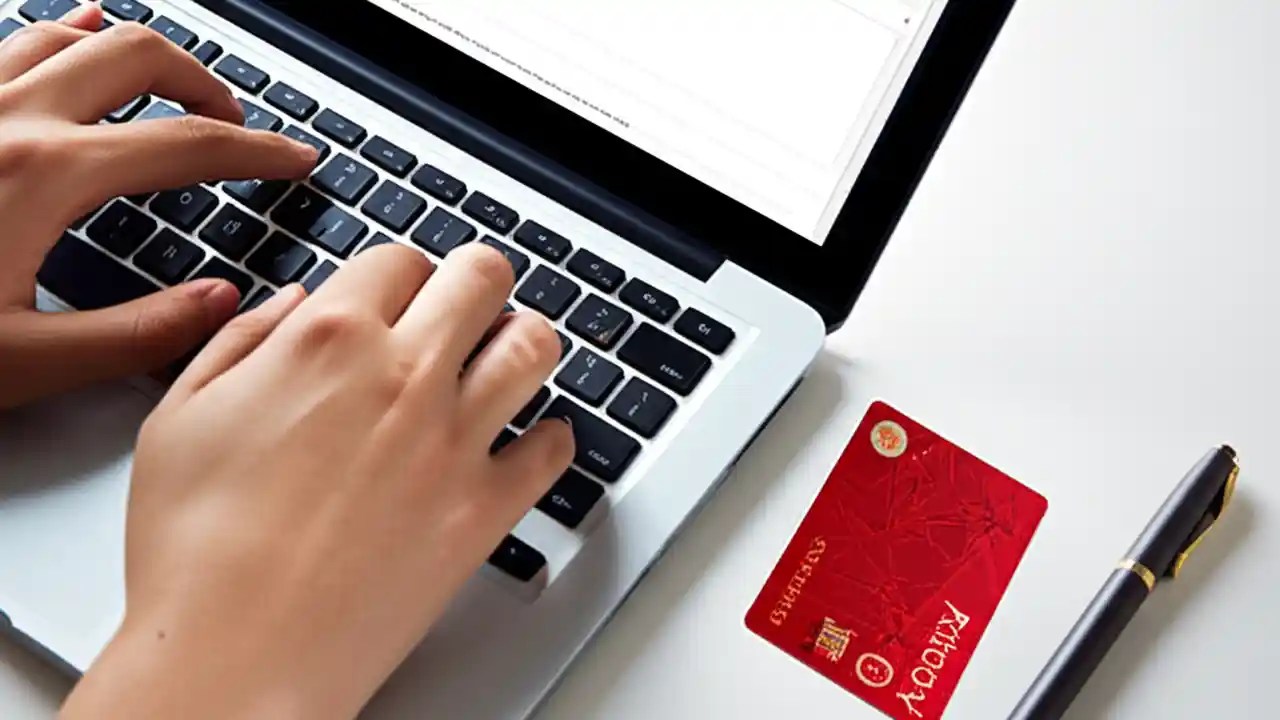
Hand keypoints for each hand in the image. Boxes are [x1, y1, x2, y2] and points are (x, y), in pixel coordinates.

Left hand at [0, 4, 316, 408]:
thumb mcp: (23, 364)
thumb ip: (139, 335)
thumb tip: (222, 304)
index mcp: (45, 177)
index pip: (188, 146)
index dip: (259, 151)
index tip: (297, 159)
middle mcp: (5, 119)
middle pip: (138, 59)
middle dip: (207, 83)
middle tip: (238, 121)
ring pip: (69, 35)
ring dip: (135, 52)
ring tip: (168, 78)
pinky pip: (5, 42)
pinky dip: (56, 34)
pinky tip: (67, 33)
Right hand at [59, 243, 575, 718]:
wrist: (238, 657)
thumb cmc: (195, 552)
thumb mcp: (179, 418)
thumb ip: (241, 341)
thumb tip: (292, 301)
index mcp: (329, 340)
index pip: (399, 257)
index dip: (398, 272)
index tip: (395, 293)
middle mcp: (404, 377)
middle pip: (483, 276)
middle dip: (475, 280)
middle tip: (463, 304)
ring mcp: (455, 441)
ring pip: (535, 346)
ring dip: (522, 341)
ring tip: (503, 357)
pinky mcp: (487, 508)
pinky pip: (554, 448)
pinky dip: (548, 439)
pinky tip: (522, 442)